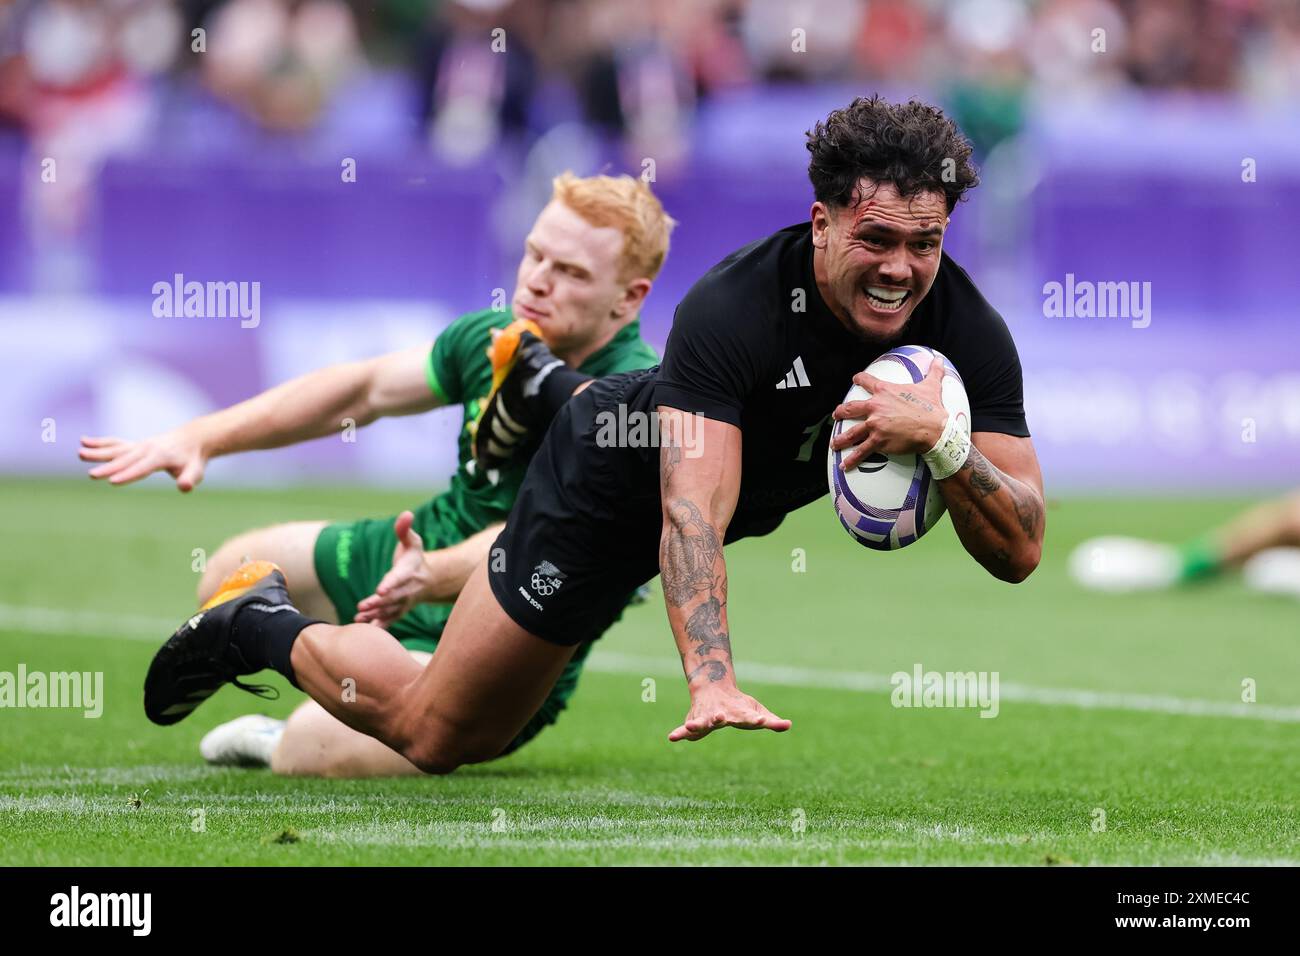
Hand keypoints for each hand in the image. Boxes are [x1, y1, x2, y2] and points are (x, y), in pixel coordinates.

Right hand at [79, 427, 207, 490]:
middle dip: (108, 468)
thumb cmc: (194, 460)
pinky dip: (101, 442)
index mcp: (161, 457)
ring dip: (98, 452)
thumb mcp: (196, 471)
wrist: (193, 439)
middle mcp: (147, 449)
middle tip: (91, 475)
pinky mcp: (135, 445)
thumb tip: (184, 488)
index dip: (128, 475)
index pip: (142, 468)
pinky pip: (116, 443)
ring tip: (79, 453)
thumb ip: (189, 479)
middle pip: (125, 460)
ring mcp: (140, 445)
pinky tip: (83, 441)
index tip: (112, 481)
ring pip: (116, 449)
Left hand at [354, 511, 429, 627]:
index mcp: (409, 571)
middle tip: (363, 606)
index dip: (390, 583)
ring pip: (389, 611)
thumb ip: (405, 529)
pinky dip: (379, 626)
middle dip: (378, 603)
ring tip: (359, 618)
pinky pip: (389, 620)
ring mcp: (403, 603)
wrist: (429, 579)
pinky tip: (365, 629)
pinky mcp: (398, 611)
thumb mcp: (413, 541)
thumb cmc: (414, 557)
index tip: (381, 589)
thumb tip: (406, 513)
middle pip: (393, 598)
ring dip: (375, 615)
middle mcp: (407, 589)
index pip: (399, 578)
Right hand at [668, 683, 791, 741]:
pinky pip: (685, 729)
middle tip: (720, 717)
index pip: (749, 717)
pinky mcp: (695, 721)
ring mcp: (707, 717)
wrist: (712, 686)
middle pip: (722, 718)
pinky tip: (671, 738)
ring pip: (702, 721)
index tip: (762, 722)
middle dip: (721, 718)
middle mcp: (722, 714)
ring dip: (697, 724)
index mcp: (739, 713)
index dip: (755, 720)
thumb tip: (789, 725)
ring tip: (690, 726)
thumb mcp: (756, 711)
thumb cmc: (738, 704)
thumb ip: (771, 721)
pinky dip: (679, 733)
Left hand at [830, 359, 946, 469]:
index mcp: (885, 391)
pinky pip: (861, 451)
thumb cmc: (931, 408)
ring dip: (841, 439)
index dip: (859, 379)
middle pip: (851, 408)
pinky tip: (844, 465)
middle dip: (841, 412)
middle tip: (836, 414)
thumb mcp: (931, 386)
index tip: (855, 379)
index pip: (867, 381)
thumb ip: (933, 372)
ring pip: (852, 432)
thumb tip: (939, 360)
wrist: (934, 429)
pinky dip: (852, 459)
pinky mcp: (878, 441)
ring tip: (834, 443)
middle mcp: (876, 407)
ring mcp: (875, 425)